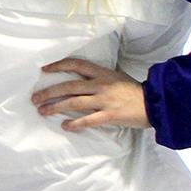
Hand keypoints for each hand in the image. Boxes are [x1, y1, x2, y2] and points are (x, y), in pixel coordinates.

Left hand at [31, 58, 149, 130]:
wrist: (156, 103)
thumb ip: (99, 77)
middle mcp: (100, 85)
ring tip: (42, 111)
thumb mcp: (116, 77)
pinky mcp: (110, 115)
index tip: (43, 70)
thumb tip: (80, 79)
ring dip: (55, 107)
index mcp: (102, 73)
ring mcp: (104, 100)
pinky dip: (74, 123)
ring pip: (73, 102)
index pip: (75, 65)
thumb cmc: (135, 91)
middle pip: (68, 86)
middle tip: (34, 98)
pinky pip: (88, 120)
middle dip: (49, 92)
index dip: (58, 65)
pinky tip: (65, 125)